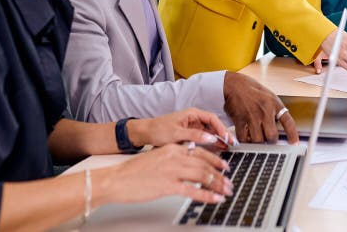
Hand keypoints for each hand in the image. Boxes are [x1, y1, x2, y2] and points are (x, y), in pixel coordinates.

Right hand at [109, 143, 232, 204]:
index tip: (224, 167)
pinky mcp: (168, 185)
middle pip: (205, 164)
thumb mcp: (158, 157)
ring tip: (226, 191)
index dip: (215, 160)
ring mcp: (172, 170)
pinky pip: (193, 190)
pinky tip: (215, 199)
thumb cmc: (134, 172)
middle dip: (220, 174)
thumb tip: (190, 162)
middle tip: (229, 182)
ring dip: (218, 184)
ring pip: (203, 175)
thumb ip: (174, 157)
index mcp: (173, 148)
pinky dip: (208, 195)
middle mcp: (175, 156)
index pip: (201, 152)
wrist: (117, 179)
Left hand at [128, 108, 233, 149]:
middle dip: (223, 134)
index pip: (212, 119)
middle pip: (213, 125)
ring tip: (227, 148)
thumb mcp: (176, 133)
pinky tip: (216, 150)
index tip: (227, 138)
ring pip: (209, 132)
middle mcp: (194, 119)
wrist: (145, 134)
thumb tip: (211, 138)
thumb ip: (194, 135)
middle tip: (232, 145)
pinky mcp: (189, 135)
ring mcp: (192, 127)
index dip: (222, 128)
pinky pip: (204, 138)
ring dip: (218, 140)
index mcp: (192, 114)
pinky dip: (210, 143)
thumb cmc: (157, 130)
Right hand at [223, 72, 299, 144]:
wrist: (234, 84)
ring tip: (256, 138)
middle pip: (272, 136)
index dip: (293, 134)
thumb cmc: (251, 90)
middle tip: (269, 140)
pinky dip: (245, 141)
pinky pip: (243, 138)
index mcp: (274, 103)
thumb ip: (274, 110)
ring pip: (258, 140)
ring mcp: (252, 116)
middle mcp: (265, 110)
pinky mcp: (239, 119)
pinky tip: (245, 137)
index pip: (288, 121)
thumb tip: (278, 127)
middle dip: (271, 141)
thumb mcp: (268, 96)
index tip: (295, 143)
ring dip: (257, 142)